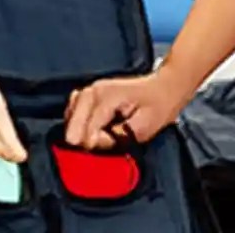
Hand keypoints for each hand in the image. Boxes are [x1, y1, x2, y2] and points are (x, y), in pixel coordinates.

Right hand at [63, 67, 188, 148]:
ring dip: (80, 131)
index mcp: (107, 96)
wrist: (164, 88)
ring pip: (70, 118)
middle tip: (102, 145)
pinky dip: (78, 124)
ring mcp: (89, 90)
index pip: (87, 128)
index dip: (96, 144)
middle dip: (84, 139)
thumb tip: (92, 144)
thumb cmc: (158, 107)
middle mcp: (94, 90)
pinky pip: (73, 113)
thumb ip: (115, 137)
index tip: (110, 145)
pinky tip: (93, 129)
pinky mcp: (87, 94)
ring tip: (100, 136)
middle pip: (73, 123)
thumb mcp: (143, 128)